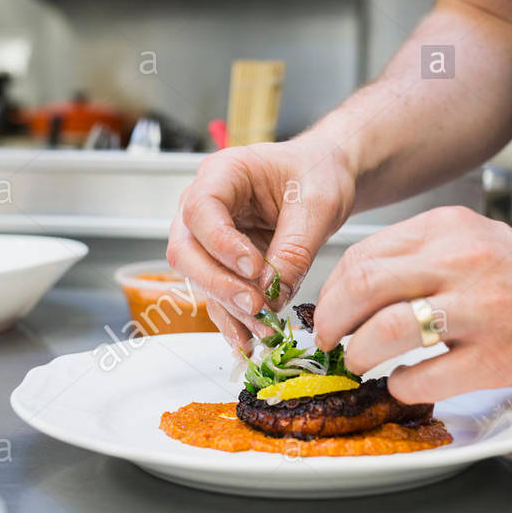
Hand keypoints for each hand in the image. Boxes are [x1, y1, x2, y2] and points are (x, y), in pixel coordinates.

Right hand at [167, 138, 355, 349]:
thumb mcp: (317, 204)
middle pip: (187, 251)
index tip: (254, 267)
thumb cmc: (316, 173)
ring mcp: (208, 239)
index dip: (221, 243)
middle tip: (255, 305)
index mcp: (221, 175)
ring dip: (229, 308)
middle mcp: (204, 207)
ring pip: (200, 279)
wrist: (324, 179)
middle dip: (219, 284)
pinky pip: (219, 296)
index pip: (201, 211)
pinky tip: (250, 339)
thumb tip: (275, 294)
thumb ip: (295, 247)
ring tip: (264, 329)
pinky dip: (234, 320)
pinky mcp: (224, 266)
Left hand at [312, 206, 511, 402]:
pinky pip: (427, 376)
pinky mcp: (497, 356)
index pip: (363, 257)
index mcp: (446, 230)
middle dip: (332, 321)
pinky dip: (402, 385)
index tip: (328, 312)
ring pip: (389, 330)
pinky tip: (404, 382)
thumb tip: (350, 291)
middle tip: (330, 341)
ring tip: (361, 362)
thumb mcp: (466, 239)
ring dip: (361, 353)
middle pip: (364, 287)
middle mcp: (460, 263)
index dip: (332, 292)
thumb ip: (413, 256)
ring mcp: (480, 310)